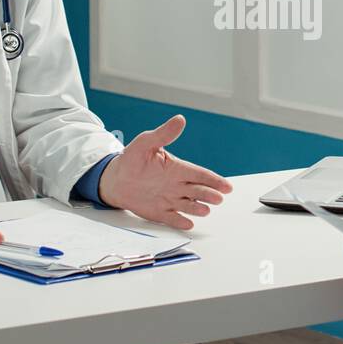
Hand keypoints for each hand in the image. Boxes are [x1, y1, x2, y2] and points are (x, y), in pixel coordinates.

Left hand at [98, 115, 232, 229]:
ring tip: (205, 210)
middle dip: (209, 195)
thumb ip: (163, 134)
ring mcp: (169, 200)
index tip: (226, 186)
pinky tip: (188, 223)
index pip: (200, 174)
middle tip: (218, 198)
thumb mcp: (145, 142)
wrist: (115, 179)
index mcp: (177, 168)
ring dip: (197, 208)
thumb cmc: (132, 159)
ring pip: (188, 205)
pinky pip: (172, 218)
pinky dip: (180, 221)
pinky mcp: (159, 212)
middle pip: (198, 191)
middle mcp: (177, 185)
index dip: (214, 180)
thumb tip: (180, 119)